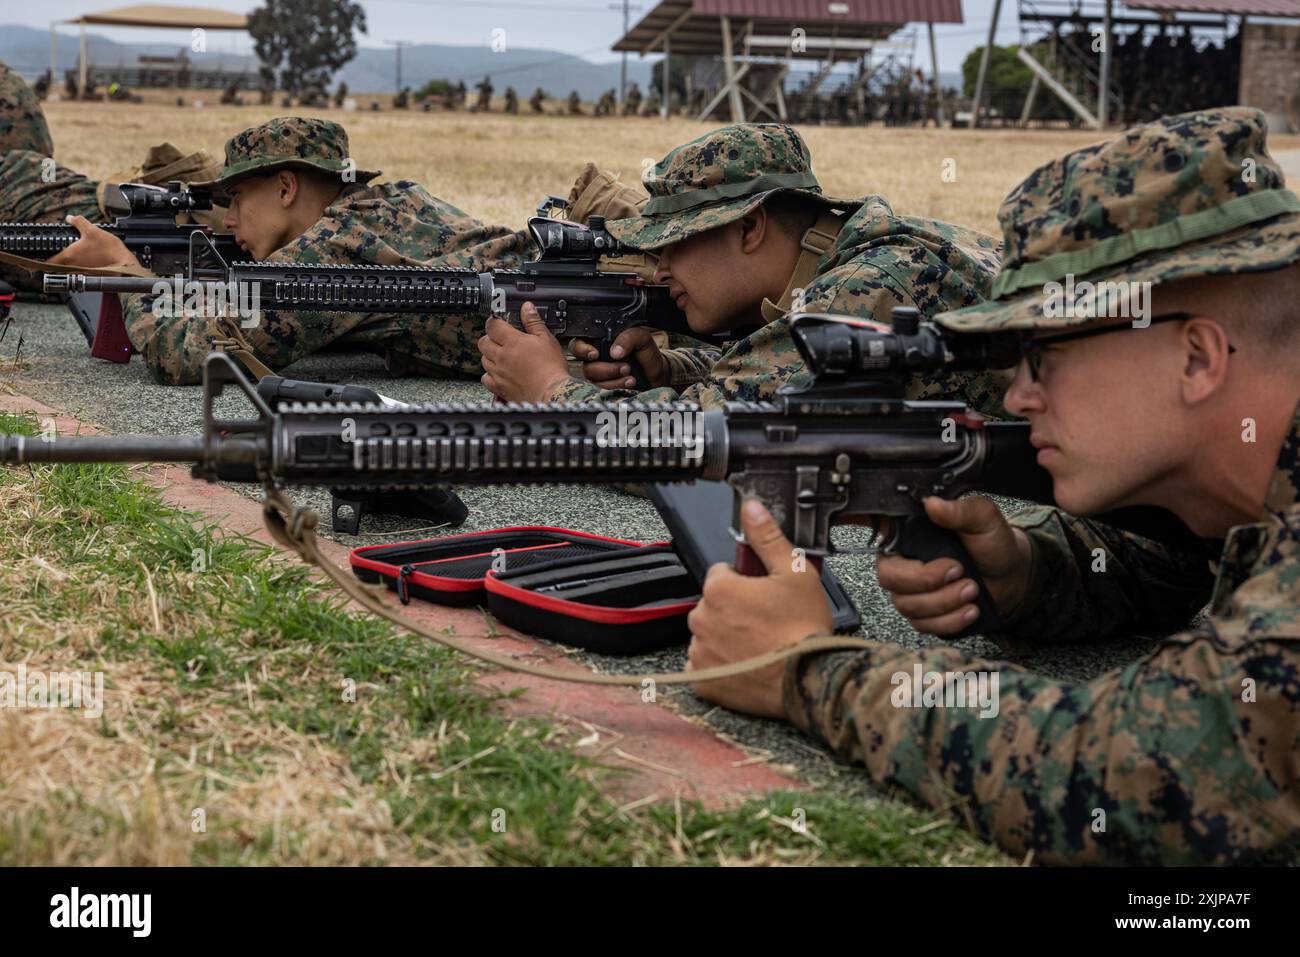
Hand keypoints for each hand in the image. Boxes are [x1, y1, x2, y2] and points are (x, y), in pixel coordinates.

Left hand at [47, 215, 140, 269]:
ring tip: (75, 254)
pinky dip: (80, 266)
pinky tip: (88, 259)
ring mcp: (82, 272)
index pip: (48, 262)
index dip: (43, 259)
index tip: (43, 255)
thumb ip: (79, 222)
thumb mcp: (92, 230)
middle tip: (59, 251)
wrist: (125, 264)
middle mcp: (72, 267)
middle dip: (57, 259)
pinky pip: (80, 271)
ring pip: (69, 269)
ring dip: (69, 263)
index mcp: (68, 256)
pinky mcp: (91, 275)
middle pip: (58, 266)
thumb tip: (70, 217)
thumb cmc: (109, 250)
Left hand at [477, 302, 570, 400]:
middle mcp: (501, 357)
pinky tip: (500, 372)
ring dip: (490, 355)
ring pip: (483, 359)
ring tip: (503, 356)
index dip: (494, 321)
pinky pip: (485, 378)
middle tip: (501, 339)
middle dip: (490, 338)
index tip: (499, 322)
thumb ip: (534, 322)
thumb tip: (527, 308)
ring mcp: (498, 373)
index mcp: (512, 342)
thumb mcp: (546, 339)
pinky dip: (489, 374)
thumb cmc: (551, 369)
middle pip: (483, 342)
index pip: (492, 325)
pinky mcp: (499, 387)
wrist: (552, 394)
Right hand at [569, 326, 667, 388]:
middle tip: (625, 366)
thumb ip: (628, 337)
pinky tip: (630, 384)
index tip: (595, 354)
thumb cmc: (646, 353)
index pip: (578, 345)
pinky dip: (617, 388)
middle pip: (586, 366)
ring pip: (594, 381)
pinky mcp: (605, 390)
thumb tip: (615, 352)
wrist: (657, 374)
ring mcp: (599, 377)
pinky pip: (602, 392)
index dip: (582, 350)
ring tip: (630, 375)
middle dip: (606, 368)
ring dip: (613, 379)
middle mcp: (596, 360)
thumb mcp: (641, 338)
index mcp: (599, 342)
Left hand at [686, 499, 834, 717]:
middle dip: (735, 610)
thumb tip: (752, 508)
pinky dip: (721, 665)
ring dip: (727, 636)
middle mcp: (701, 619)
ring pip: (709, 634)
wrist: (809, 681)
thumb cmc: (804, 629)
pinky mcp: (702, 680)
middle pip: (714, 604)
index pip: (721, 574)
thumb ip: (768, 538)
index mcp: (719, 589)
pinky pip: (706, 665)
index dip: (745, 582)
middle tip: (767, 621)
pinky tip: (747, 663)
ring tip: (761, 645)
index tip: (764, 595)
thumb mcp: (796, 573)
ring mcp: (700, 651)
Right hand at [876, 495, 1032, 635]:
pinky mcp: (921, 615)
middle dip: (927, 581)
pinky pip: (923, 625)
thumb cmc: (992, 543)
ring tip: (972, 589)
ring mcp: (908, 591)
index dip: (875, 537)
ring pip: (908, 606)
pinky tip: (970, 609)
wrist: (1009, 575)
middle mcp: (900, 562)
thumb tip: (934, 504)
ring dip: (945, 602)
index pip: (876, 536)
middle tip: (960, 572)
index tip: (924, 552)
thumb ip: (960, 510)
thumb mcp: (982, 519)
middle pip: (889, 578)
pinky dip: (950, 620)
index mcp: (907, 533)